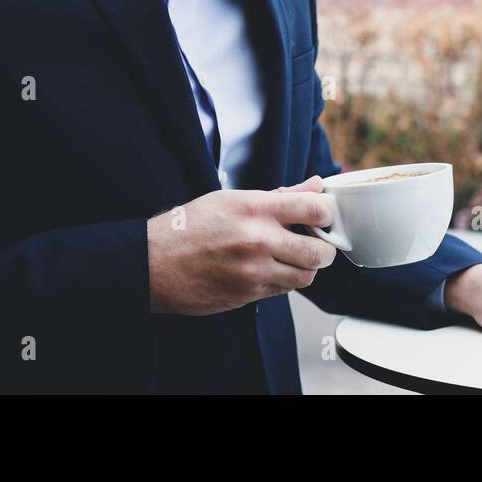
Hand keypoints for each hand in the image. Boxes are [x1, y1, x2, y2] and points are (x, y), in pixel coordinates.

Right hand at [147, 175, 337, 314]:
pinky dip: (284, 281)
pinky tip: (271, 269)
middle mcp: (258, 241)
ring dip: (306, 267)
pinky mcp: (247, 295)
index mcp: (255, 209)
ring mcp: (253, 272)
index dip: (327, 213)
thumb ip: (280, 195)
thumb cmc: (190, 226)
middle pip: (319, 252)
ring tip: (293, 257)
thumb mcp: (233, 198)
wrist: (154, 264)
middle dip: (325, 248)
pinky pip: (283, 290)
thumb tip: (314, 185)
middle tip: (317, 242)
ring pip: (305, 276)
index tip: (323, 215)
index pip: (314, 209)